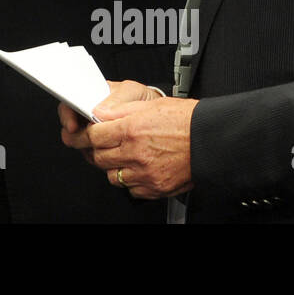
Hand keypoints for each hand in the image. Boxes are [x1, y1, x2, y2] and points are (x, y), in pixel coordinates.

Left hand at [60, 80, 195, 198]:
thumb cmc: (186, 120)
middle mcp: (137, 153)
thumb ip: (120, 110)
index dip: (84, 135)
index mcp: (132, 129)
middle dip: (97, 151)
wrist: (211, 138)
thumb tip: (98, 114)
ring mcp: (146, 173)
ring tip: (122, 156)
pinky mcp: (156, 187)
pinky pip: (132, 189)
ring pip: (112, 176)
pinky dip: (130, 181)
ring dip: (113, 167)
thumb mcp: (149, 104)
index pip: (93, 136)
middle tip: (103, 145)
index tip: (82, 135)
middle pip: (99, 157)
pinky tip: (137, 169)